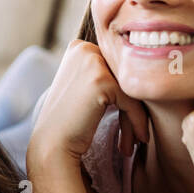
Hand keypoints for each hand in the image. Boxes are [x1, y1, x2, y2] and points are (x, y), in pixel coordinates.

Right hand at [29, 39, 149, 163]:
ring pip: (131, 89)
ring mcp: (92, 62)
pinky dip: (137, 122)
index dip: (124, 95)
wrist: (52, 145)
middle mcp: (85, 49)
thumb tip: (141, 72)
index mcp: (79, 47)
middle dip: (132, 107)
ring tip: (132, 142)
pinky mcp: (101, 80)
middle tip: (134, 136)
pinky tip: (136, 140)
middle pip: (125, 77)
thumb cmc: (68, 122)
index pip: (117, 67)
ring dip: (135, 118)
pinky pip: (132, 101)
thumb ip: (103, 74)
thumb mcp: (82, 87)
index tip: (127, 120)